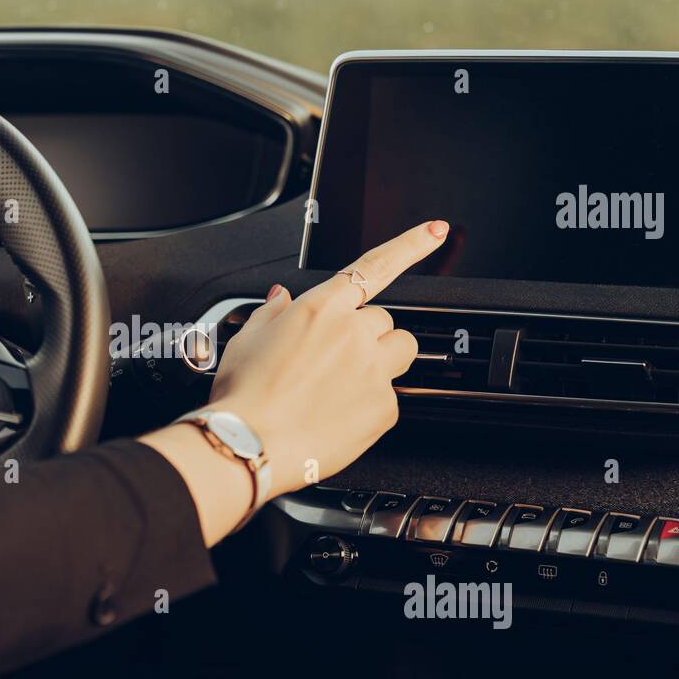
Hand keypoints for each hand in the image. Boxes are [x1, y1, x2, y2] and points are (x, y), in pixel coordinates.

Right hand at [209, 219, 448, 499]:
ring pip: (399, 351)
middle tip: (333, 362)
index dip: (411, 245)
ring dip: (381, 360)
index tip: (435, 231)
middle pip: (383, 320)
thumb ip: (273, 312)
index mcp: (321, 308)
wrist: (249, 447)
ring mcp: (372, 369)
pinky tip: (337, 416)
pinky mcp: (384, 407)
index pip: (375, 266)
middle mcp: (353, 332)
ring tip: (344, 385)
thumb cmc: (243, 397)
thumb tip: (282, 297)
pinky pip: (390, 396)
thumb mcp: (246, 339)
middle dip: (365, 335)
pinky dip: (369, 404)